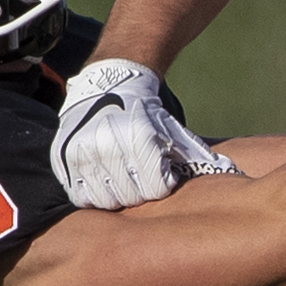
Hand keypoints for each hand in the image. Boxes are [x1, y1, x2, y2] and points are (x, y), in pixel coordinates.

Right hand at [52, 59, 239, 208]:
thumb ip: (191, 152)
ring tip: (124, 183)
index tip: (163, 177)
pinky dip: (93, 196)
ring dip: (117, 197)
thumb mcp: (171, 128)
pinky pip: (79, 195)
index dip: (163, 186)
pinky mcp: (63, 158)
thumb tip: (223, 171)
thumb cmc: (145, 112)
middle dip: (141, 193)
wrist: (107, 85)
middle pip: (130, 197)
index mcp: (138, 136)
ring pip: (104, 200)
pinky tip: (104, 185)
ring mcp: (82, 152)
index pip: (155, 188)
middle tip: (143, 182)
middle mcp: (108, 144)